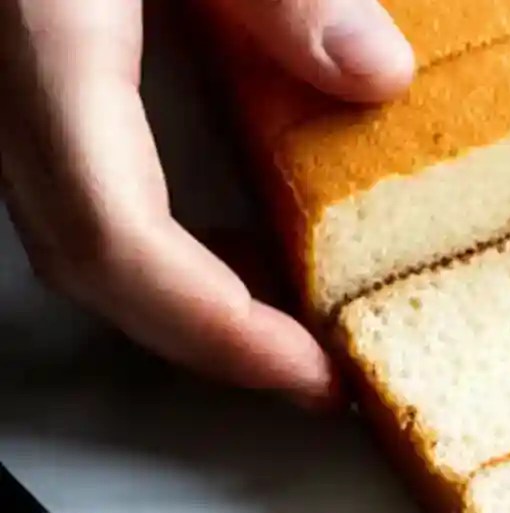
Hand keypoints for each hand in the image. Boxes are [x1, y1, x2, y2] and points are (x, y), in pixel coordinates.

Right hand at [0, 0, 413, 408]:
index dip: (215, 328)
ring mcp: (8, 92)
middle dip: (211, 339)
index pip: (118, 237)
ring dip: (187, 299)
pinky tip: (241, 241)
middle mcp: (9, 88)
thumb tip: (379, 76)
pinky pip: (79, 193)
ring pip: (77, 239)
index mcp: (45, 46)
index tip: (312, 375)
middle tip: (321, 376)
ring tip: (296, 328)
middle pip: (92, 262)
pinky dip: (163, 245)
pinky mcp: (27, 81)